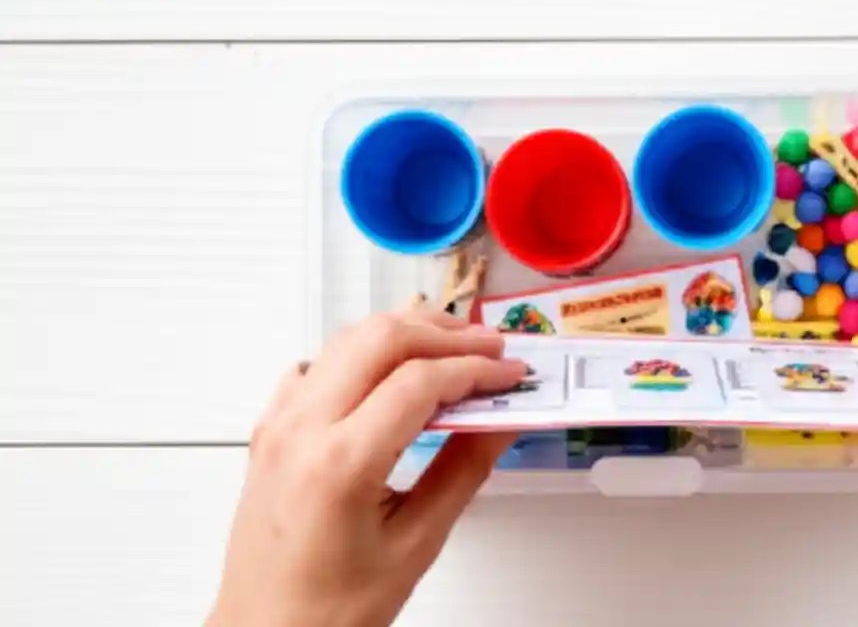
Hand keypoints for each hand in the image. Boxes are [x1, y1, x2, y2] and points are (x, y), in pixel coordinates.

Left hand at [207, 306, 525, 626]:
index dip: (476, 370)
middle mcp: (301, 430)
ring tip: (452, 348)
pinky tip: (390, 372)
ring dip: (405, 334)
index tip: (511, 375)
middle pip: (381, 339)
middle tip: (492, 349)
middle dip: (446, 334)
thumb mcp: (415, 545)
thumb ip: (464, 472)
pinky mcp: (271, 429)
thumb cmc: (327, 612)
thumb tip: (501, 423)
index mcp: (339, 463)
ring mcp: (279, 424)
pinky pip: (317, 365)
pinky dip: (361, 354)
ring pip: (347, 340)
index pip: (420, 382)